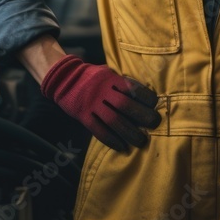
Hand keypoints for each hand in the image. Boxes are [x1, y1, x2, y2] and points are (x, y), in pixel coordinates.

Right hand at [39, 54, 161, 151]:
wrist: (64, 79)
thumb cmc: (91, 76)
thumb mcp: (107, 72)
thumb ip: (121, 81)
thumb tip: (142, 91)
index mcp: (110, 79)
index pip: (131, 87)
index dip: (145, 96)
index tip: (155, 103)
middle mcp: (102, 92)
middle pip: (125, 105)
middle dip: (142, 115)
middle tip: (154, 122)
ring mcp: (92, 105)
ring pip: (114, 120)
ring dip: (129, 132)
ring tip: (141, 140)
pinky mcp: (84, 116)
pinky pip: (98, 130)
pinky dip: (111, 140)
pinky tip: (122, 146)